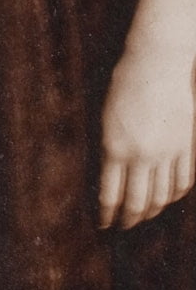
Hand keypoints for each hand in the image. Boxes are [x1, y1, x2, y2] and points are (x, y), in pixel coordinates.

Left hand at [99, 39, 195, 229]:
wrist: (157, 62)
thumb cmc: (124, 82)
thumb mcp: (106, 115)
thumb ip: (110, 148)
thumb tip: (111, 177)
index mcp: (114, 147)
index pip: (109, 194)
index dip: (107, 214)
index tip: (104, 224)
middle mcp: (142, 155)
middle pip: (137, 202)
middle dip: (129, 220)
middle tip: (124, 227)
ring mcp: (167, 153)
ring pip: (161, 197)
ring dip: (151, 211)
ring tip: (144, 216)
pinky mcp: (186, 146)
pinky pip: (183, 181)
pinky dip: (174, 195)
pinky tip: (168, 198)